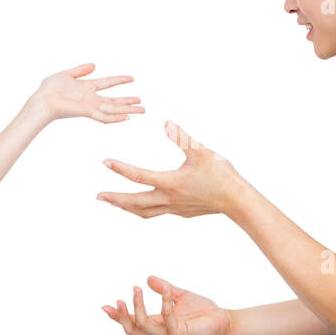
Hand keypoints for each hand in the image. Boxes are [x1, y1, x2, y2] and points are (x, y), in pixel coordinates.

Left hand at [33, 62, 143, 122]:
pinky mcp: (87, 112)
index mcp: (87, 87)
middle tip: (142, 104)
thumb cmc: (50, 88)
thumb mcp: (67, 74)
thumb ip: (81, 70)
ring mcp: (91, 106)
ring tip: (141, 110)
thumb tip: (94, 65)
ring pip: (113, 109)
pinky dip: (116, 118)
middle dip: (128, 102)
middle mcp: (91, 98)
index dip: (120, 80)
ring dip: (128, 110)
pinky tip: (126, 118)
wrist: (42, 100)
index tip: (132, 78)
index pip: (108, 83)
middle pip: (114, 101)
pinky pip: (104, 116)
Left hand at [98, 120, 244, 217]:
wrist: (237, 200)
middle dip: (115, 199)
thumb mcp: (200, 151)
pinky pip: (156, 213)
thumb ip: (181, 137)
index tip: (105, 161)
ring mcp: (174, 208)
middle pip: (135, 202)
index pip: (139, 175)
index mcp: (171, 183)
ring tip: (114, 202)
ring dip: (126, 207)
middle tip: (98, 196)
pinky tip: (141, 204)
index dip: (120, 168)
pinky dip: (143, 209)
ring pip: (144, 211)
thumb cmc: (221, 175)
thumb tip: (165, 122)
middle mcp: (169, 199)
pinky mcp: (181, 212)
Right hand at [101, 275, 234, 334]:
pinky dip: (165, 302)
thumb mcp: (178, 296)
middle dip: (122, 316)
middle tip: (118, 299)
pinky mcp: (180, 334)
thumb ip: (163, 289)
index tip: (104, 306)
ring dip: (138, 307)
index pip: (132, 323)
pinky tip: (168, 289)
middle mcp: (160, 333)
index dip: (117, 317)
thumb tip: (147, 278)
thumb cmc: (201, 311)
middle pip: (132, 329)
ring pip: (144, 326)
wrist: (222, 321)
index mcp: (157, 324)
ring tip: (136, 288)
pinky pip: (167, 318)